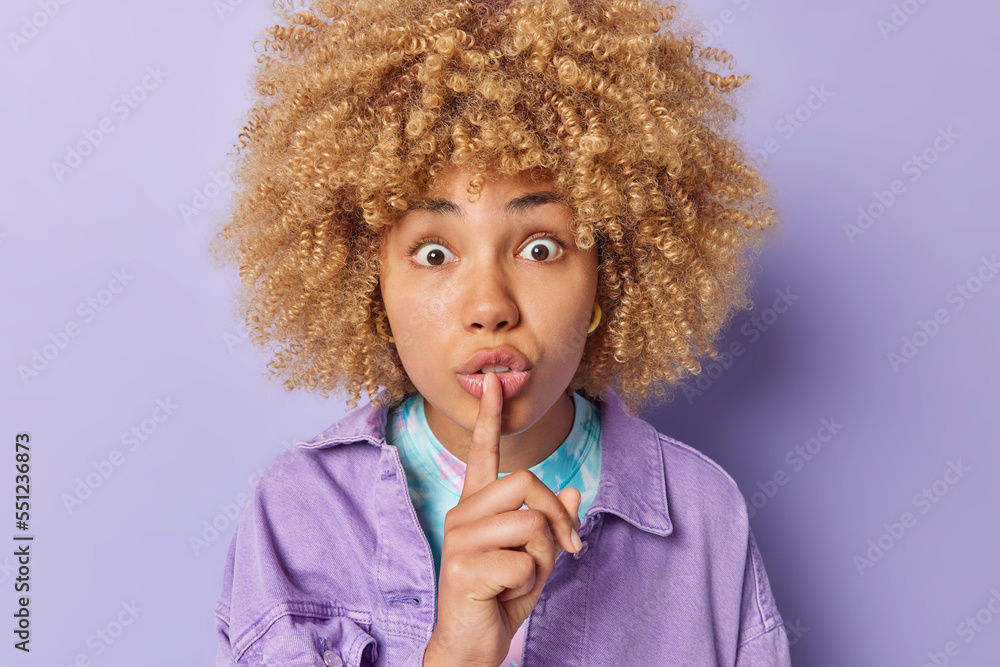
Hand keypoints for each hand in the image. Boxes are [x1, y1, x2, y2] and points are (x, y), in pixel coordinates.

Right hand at [423, 373, 582, 666]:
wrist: (472, 644)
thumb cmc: (500, 598)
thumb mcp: (536, 558)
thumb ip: (551, 524)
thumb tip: (577, 492)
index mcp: (476, 506)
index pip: (483, 452)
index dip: (489, 416)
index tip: (494, 380)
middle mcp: (462, 513)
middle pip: (527, 482)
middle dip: (558, 517)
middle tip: (568, 549)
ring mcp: (457, 538)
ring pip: (531, 524)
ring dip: (543, 558)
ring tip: (520, 578)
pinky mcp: (461, 565)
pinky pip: (523, 561)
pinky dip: (529, 582)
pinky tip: (504, 594)